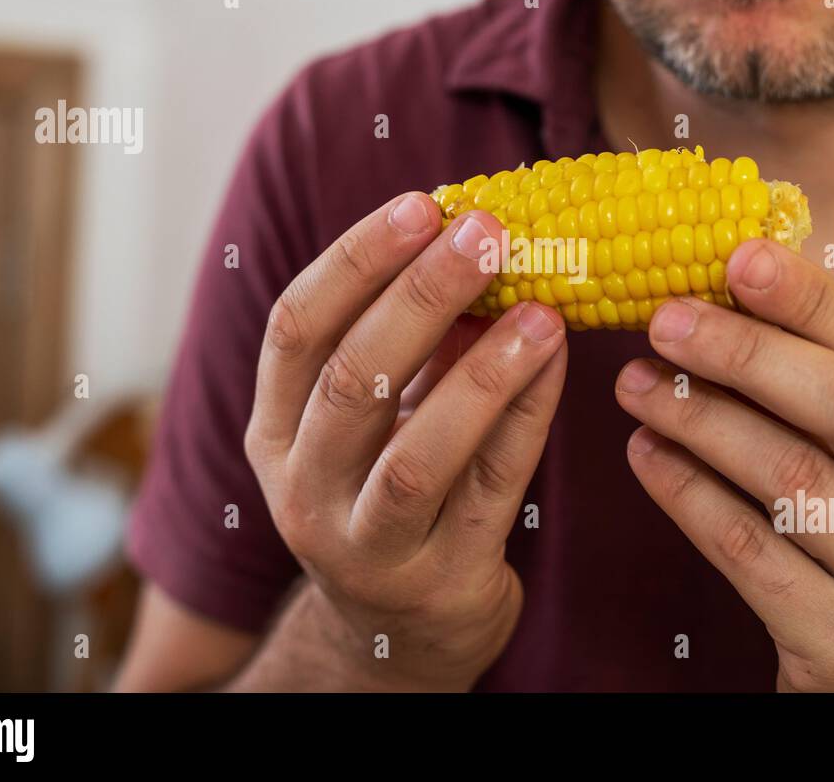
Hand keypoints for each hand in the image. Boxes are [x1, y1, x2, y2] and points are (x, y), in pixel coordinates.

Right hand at [244, 192, 567, 691]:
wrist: (399, 630)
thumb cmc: (391, 490)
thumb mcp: (374, 419)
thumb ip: (407, 342)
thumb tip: (472, 236)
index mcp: (276, 430)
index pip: (295, 330)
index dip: (356, 261)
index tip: (422, 204)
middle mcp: (304, 491)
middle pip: (350, 381)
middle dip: (420, 297)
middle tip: (486, 233)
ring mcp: (367, 548)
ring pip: (416, 454)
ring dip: (481, 372)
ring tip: (540, 308)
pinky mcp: (441, 582)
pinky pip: (491, 491)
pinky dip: (526, 419)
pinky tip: (556, 362)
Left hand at [615, 238, 833, 691]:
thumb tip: (742, 283)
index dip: (812, 299)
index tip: (736, 255)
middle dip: (749, 354)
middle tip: (664, 318)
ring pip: (790, 479)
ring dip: (699, 419)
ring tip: (634, 383)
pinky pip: (747, 551)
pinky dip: (686, 493)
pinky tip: (644, 454)